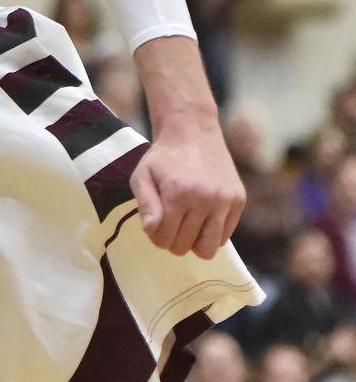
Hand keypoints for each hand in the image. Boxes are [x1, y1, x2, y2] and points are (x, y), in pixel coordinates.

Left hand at [131, 116, 244, 258]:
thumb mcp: (142, 175)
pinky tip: (203, 217)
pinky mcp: (239, 200)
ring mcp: (225, 200)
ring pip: (209, 249)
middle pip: (185, 247)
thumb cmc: (163, 158)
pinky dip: (212, 233)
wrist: (193, 132)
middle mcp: (204, 199)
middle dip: (173, 240)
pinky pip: (225, 236)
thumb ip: (145, 205)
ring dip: (194, 243)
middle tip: (172, 223)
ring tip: (188, 226)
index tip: (157, 224)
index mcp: (178, 194)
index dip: (156, 236)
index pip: (164, 239)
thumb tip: (150, 231)